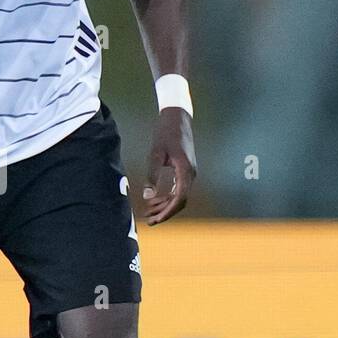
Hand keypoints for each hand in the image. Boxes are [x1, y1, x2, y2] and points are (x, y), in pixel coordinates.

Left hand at [143, 109, 195, 224]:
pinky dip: (167, 197)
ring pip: (179, 196)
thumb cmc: (166, 133)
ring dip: (165, 206)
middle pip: (180, 201)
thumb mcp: (155, 154)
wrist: (178, 117)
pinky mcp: (185, 170)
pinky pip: (178, 189)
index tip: (156, 219)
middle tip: (149, 220)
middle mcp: (190, 174)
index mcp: (185, 170)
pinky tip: (154, 200)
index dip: (168, 211)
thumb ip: (152, 175)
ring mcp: (189, 173)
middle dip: (165, 212)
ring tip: (148, 211)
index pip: (180, 198)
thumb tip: (147, 196)